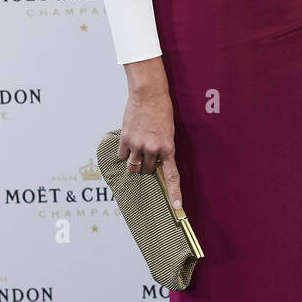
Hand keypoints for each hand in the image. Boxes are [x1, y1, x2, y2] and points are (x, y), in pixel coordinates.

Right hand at [119, 59, 181, 208]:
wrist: (148, 94)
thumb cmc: (162, 111)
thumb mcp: (169, 131)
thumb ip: (163, 148)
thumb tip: (156, 162)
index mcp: (168, 148)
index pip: (172, 176)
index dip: (174, 193)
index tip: (177, 207)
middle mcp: (153, 149)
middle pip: (147, 171)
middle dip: (147, 165)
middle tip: (148, 151)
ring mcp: (138, 145)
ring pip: (134, 166)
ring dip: (136, 161)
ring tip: (138, 146)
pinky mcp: (126, 139)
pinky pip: (123, 155)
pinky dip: (125, 151)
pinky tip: (130, 139)